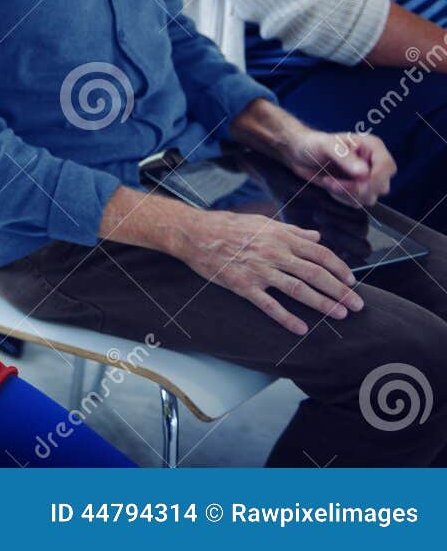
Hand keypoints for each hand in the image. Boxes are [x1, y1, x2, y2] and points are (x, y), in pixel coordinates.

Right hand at [175, 206, 363, 335]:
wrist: (194, 234)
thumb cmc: (228, 225)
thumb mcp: (262, 222)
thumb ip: (291, 231)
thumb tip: (316, 237)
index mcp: (280, 237)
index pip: (320, 254)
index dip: (340, 269)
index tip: (352, 281)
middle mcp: (274, 253)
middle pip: (316, 274)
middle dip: (340, 291)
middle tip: (357, 305)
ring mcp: (259, 270)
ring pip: (298, 289)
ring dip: (322, 303)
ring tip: (340, 314)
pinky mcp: (243, 286)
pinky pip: (269, 305)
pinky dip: (287, 318)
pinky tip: (302, 328)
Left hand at [283, 127, 395, 207]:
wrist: (299, 154)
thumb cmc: (313, 144)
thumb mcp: (327, 146)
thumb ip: (345, 158)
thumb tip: (364, 173)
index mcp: (373, 147)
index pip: (387, 167)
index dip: (376, 178)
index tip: (357, 181)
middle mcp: (373, 163)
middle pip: (381, 186)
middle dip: (356, 188)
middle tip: (332, 181)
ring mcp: (366, 178)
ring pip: (370, 197)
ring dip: (346, 193)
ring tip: (328, 181)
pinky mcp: (356, 190)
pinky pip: (357, 202)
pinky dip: (342, 198)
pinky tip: (330, 186)